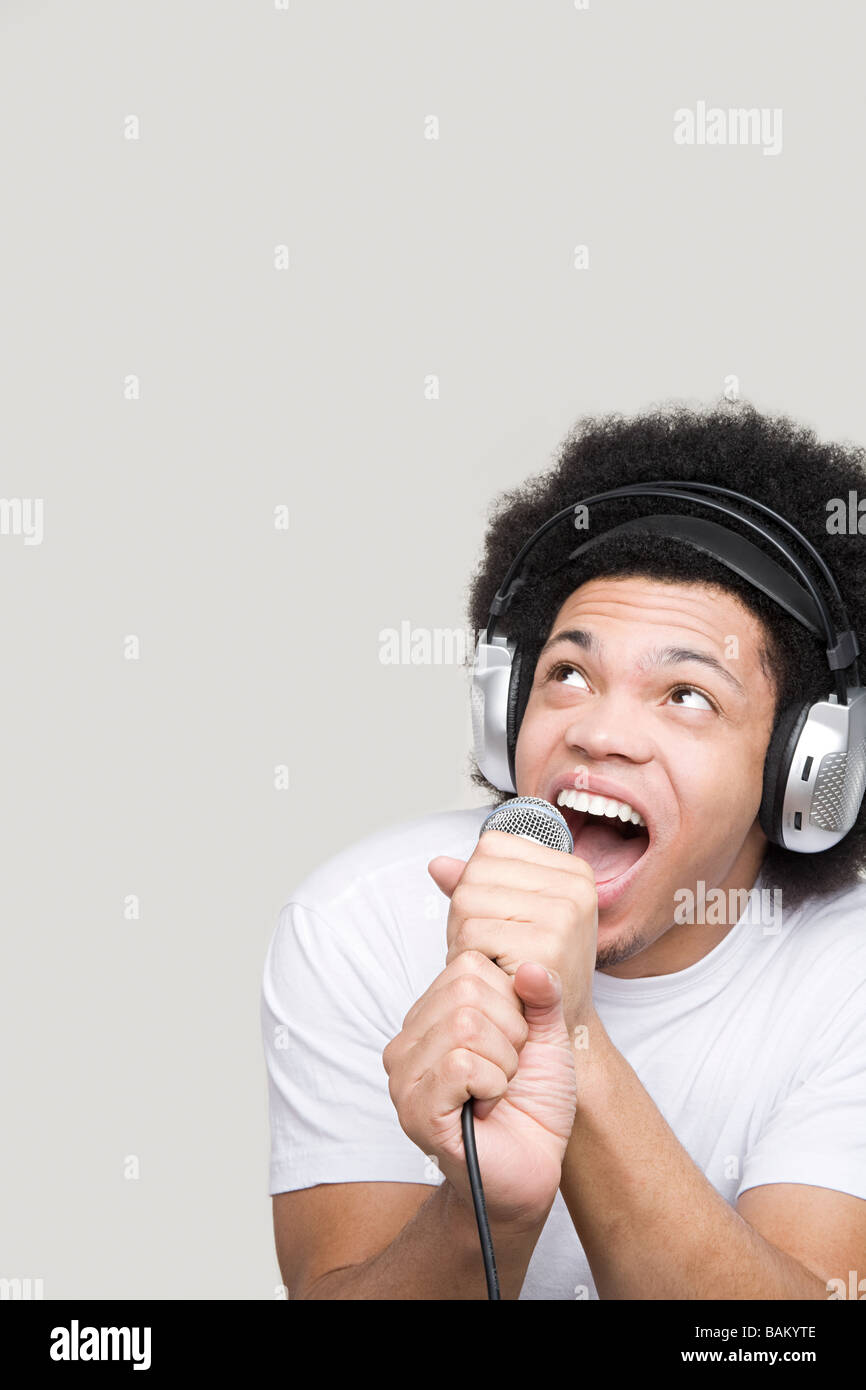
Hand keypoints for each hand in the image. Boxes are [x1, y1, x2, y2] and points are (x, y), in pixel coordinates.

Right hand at [383, 950, 576, 1228]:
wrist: (531, 1170)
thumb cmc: (533, 1105)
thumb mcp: (548, 1038)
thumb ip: (542, 997)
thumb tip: (529, 965)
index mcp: (432, 1016)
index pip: (469, 966)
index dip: (510, 1002)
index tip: (516, 1041)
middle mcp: (409, 1040)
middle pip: (466, 991)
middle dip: (509, 1032)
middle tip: (508, 1070)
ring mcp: (405, 1076)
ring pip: (464, 1026)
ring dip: (502, 1062)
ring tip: (497, 1089)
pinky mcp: (415, 1109)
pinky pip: (460, 1065)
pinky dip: (492, 1084)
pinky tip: (488, 1105)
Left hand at [429, 828, 598, 1035]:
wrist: (559, 1029)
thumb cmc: (535, 969)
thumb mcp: (516, 916)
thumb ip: (479, 885)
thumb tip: (437, 864)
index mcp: (572, 870)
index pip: (492, 847)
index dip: (477, 882)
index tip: (499, 918)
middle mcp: (575, 885)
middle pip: (476, 872)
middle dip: (467, 912)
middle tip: (491, 947)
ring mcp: (564, 914)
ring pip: (467, 901)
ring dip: (463, 937)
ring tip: (492, 961)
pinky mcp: (546, 945)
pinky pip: (471, 934)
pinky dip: (467, 957)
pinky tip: (493, 975)